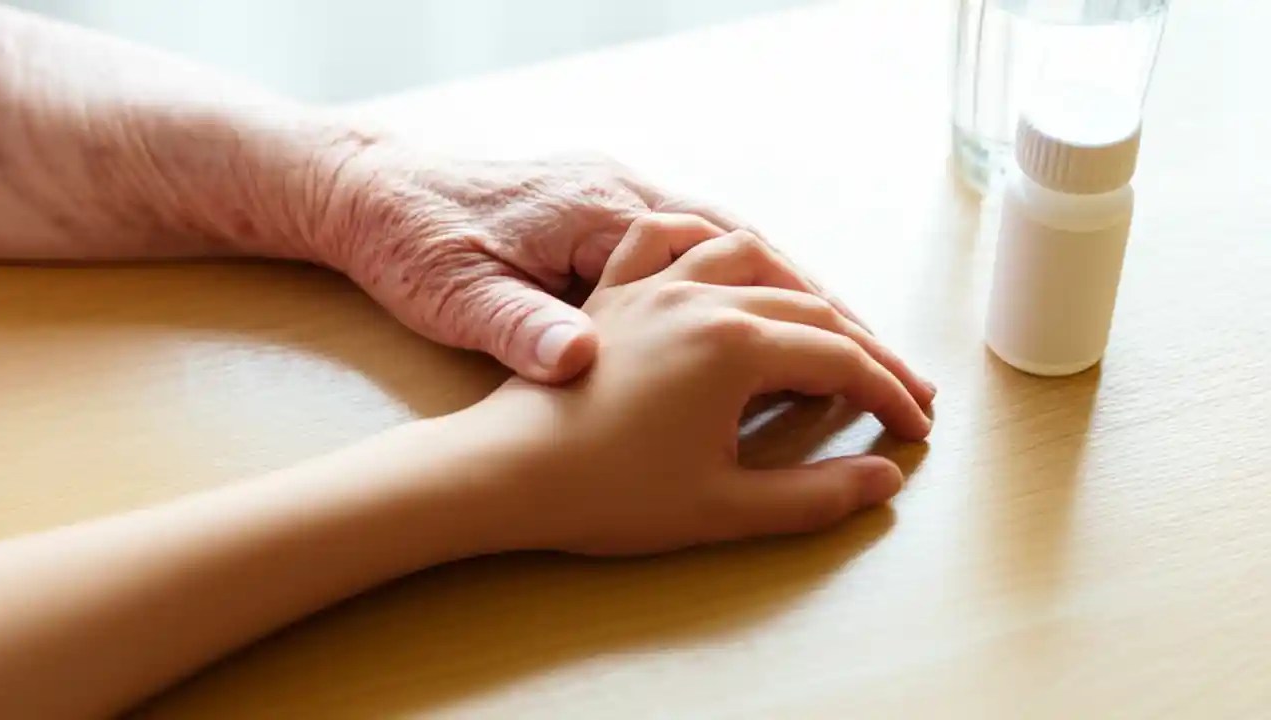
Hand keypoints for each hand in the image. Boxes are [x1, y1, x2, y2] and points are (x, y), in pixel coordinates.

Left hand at [304, 134, 888, 383]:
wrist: (369, 190)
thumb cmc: (410, 246)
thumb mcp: (449, 298)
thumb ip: (519, 328)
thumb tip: (584, 358)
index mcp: (609, 222)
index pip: (758, 285)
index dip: (834, 348)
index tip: (889, 397)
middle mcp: (632, 198)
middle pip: (771, 256)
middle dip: (845, 320)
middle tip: (903, 376)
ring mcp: (626, 200)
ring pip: (750, 242)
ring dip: (810, 294)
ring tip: (861, 348)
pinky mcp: (613, 211)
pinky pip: (713, 239)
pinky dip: (759, 276)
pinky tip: (774, 309)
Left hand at [468, 214, 934, 555]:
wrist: (495, 470)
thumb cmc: (598, 495)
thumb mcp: (716, 509)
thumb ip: (809, 497)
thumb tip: (881, 483)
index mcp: (730, 343)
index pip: (837, 356)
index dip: (886, 393)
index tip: (915, 430)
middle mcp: (697, 293)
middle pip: (807, 301)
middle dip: (864, 345)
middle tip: (903, 386)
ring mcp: (651, 281)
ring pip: (750, 253)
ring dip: (804, 284)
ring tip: (836, 322)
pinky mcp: (614, 287)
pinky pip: (674, 238)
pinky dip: (717, 245)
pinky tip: (729, 263)